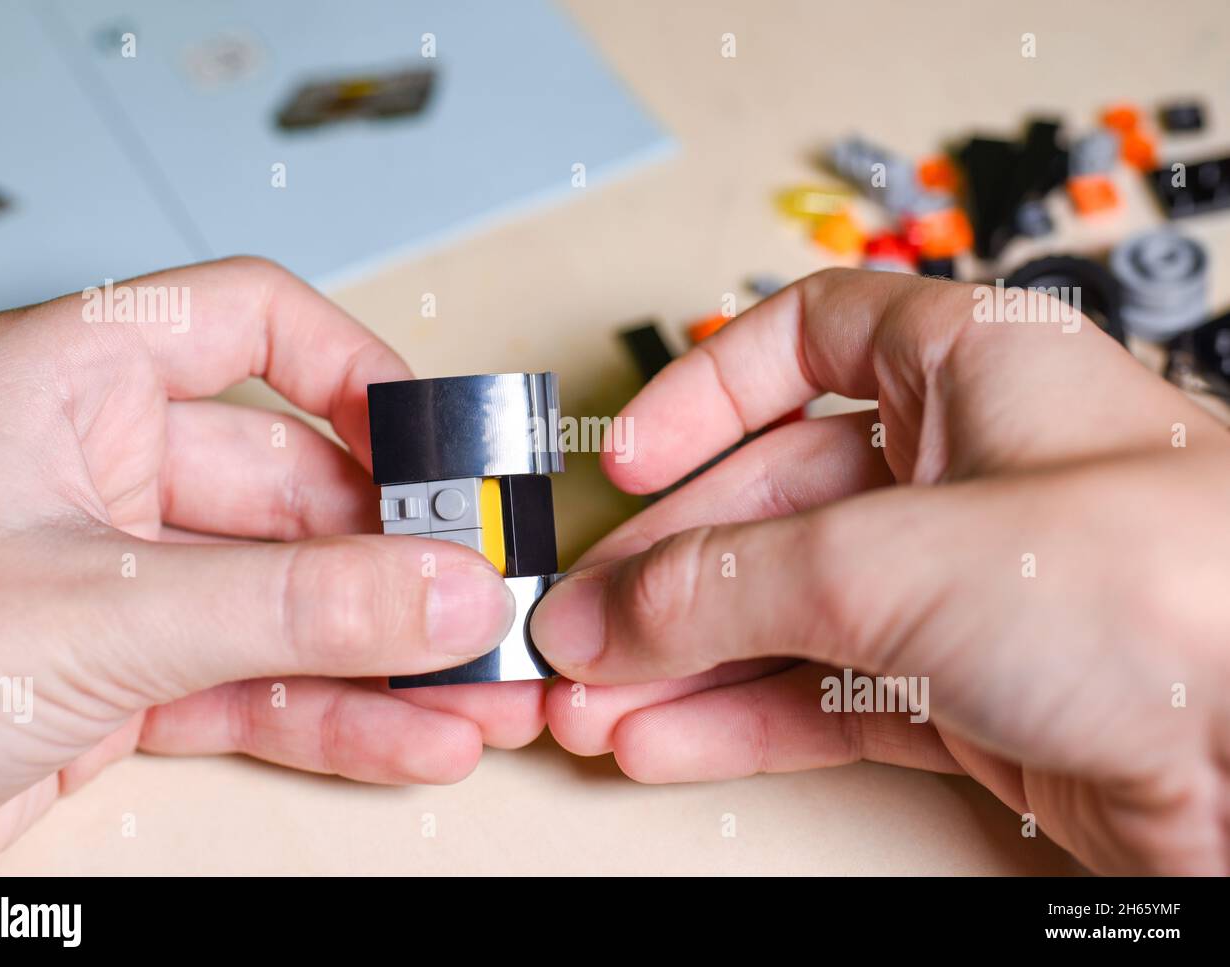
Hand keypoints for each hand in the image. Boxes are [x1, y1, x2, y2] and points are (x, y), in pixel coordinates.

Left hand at [0, 257, 542, 872]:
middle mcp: (98, 472)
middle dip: (398, 559)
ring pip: (288, 597)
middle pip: (296, 486)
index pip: (251, 324)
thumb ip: (290, 604)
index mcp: (68, 385)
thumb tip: (439, 588)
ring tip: (476, 689)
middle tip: (486, 601)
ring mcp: (118, 580)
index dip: (358, 377)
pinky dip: (335, 712)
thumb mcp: (103, 617)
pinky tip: (410, 737)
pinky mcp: (123, 676)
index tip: (441, 448)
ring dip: (385, 651)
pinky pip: (257, 678)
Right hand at [531, 268, 1229, 874]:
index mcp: (972, 370)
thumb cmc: (1181, 594)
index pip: (809, 342)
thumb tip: (611, 611)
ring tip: (595, 701)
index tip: (632, 459)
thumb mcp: (898, 558)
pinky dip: (739, 717)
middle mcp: (968, 473)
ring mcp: (968, 592)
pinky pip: (823, 695)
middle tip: (582, 625)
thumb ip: (730, 584)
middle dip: (667, 573)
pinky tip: (667, 737)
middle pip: (773, 503)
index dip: (707, 392)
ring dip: (683, 659)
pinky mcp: (972, 698)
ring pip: (788, 611)